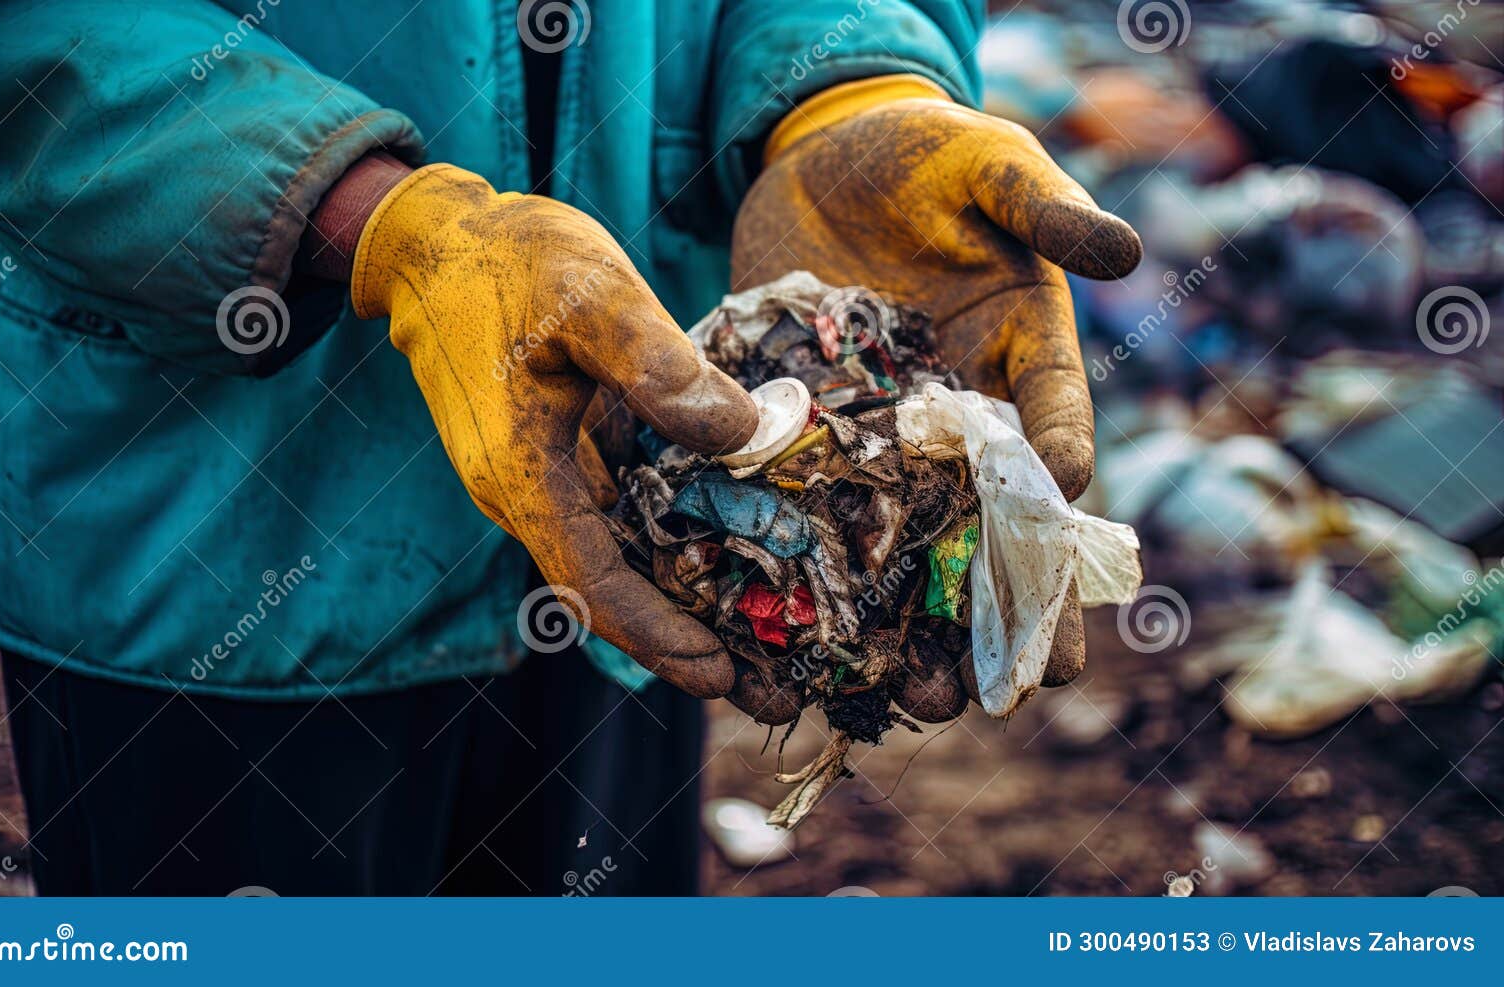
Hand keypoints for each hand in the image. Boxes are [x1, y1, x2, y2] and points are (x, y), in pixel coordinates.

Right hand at [353, 164, 757, 697]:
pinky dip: (672, 546)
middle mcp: (525, 492)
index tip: (718, 673)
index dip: (654, 632)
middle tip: (772, 691)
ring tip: (768, 646)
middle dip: (687, 643)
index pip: (590, 579)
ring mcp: (540, 478)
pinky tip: (729, 553)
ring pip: (618, 560)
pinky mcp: (558, 455)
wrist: (437, 242)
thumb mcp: (590, 292)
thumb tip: (743, 433)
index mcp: (521, 470)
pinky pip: (618, 518)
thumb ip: (657, 365)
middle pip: (611, 590)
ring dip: (685, 603)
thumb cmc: (509, 259)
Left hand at [731, 76, 1141, 695]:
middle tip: (1024, 688)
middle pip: (993, 517)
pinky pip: (821, 511)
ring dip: (922, 621)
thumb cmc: (926, 153)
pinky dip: (822, 574)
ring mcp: (886, 432)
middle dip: (1011, 600)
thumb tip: (1128, 248)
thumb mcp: (988, 165)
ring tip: (923, 703)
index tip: (1066, 536)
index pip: (1055, 428)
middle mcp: (961, 410)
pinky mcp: (815, 434)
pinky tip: (814, 643)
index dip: (1062, 483)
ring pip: (913, 538)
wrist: (823, 155)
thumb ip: (1043, 207)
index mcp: (1021, 355)